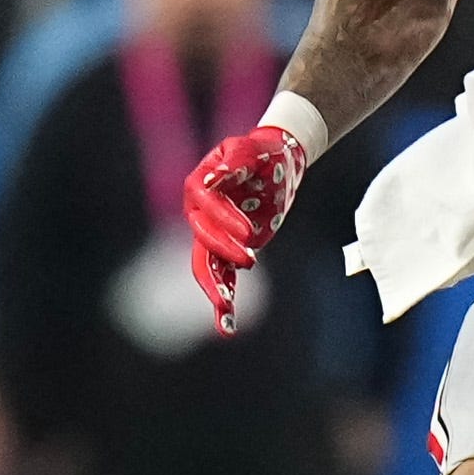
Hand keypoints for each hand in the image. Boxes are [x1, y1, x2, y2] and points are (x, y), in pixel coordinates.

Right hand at [185, 126, 309, 336]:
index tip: (250, 232)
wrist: (274, 162)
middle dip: (223, 254)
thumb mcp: (251, 149)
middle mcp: (198, 213)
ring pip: (207, 267)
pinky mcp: (229, 249)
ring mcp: (212, 234)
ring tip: (225, 315)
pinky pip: (223, 277)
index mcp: (199, 186)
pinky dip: (225, 300)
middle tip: (250, 261)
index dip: (224, 220)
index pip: (205, 207)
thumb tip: (211, 180)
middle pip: (203, 240)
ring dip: (215, 291)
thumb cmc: (261, 152)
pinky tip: (228, 325)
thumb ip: (233, 163)